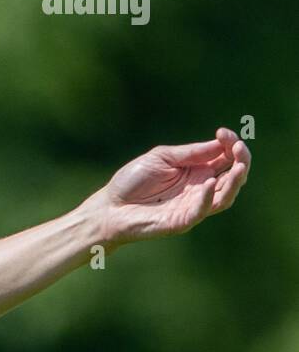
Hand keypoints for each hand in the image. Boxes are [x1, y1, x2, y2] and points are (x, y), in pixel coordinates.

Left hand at [90, 127, 250, 246]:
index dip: (230, 144)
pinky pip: (202, 210)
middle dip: (241, 161)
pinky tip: (207, 183)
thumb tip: (220, 143)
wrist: (110, 206)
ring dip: (235, 181)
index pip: (225, 156)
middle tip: (239, 148)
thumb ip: (190, 153)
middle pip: (233, 176)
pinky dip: (207, 197)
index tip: (223, 132)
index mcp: (197, 169)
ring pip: (225, 196)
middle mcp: (201, 187)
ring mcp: (194, 205)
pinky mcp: (183, 220)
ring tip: (238, 166)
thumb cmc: (133, 180)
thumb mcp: (161, 157)